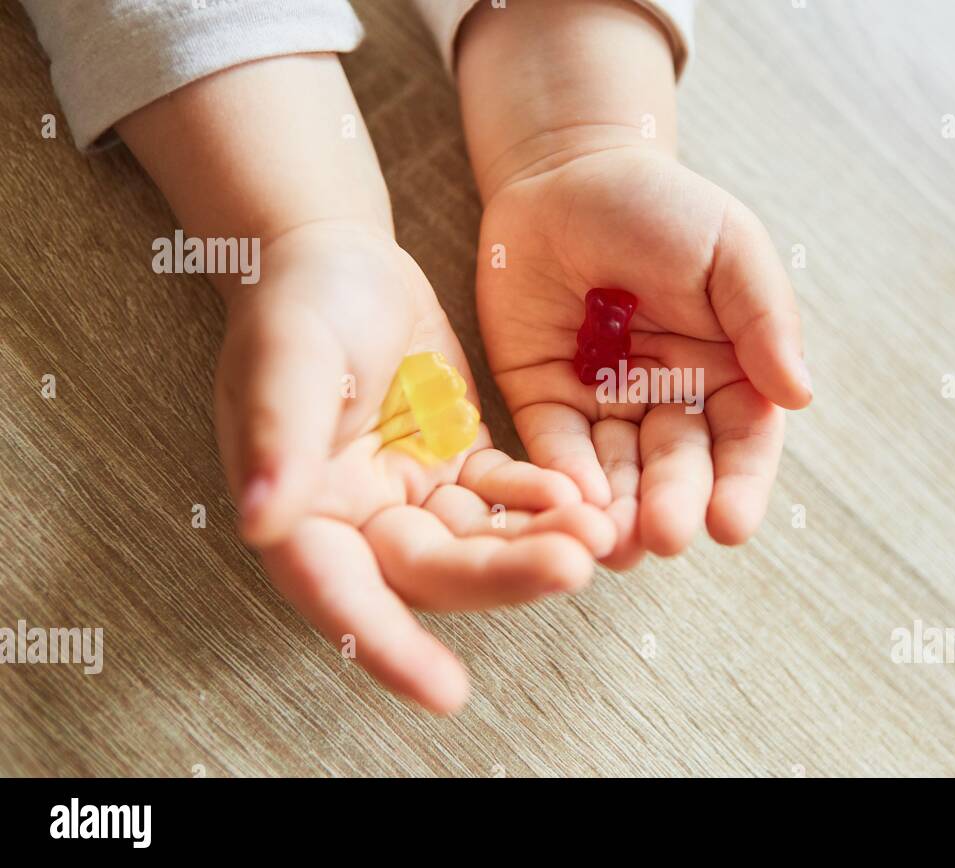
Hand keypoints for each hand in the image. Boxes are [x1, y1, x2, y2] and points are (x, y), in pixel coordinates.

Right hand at [219, 221, 615, 712]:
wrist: (336, 257)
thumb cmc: (296, 304)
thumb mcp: (284, 360)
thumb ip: (277, 440)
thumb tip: (263, 521)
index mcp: (300, 513)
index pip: (342, 596)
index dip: (390, 648)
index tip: (447, 692)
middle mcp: (359, 519)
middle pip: (435, 571)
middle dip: (503, 576)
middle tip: (571, 565)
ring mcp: (412, 496)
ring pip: (481, 542)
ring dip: (537, 545)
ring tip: (597, 534)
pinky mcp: (457, 464)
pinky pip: (505, 496)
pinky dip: (541, 500)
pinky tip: (583, 497)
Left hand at [476, 145, 811, 567]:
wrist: (567, 172)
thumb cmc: (661, 205)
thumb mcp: (728, 247)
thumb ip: (763, 317)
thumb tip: (800, 394)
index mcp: (727, 372)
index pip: (742, 442)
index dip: (740, 486)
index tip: (732, 524)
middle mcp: (669, 401)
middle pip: (677, 468)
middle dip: (674, 506)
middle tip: (667, 536)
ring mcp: (605, 406)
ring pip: (617, 474)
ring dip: (618, 513)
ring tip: (617, 544)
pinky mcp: (544, 401)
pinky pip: (556, 448)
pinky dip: (563, 478)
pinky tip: (571, 504)